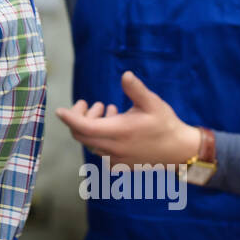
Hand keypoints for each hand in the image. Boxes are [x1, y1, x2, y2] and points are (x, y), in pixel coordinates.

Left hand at [54, 71, 201, 166]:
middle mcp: (113, 148)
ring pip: (90, 142)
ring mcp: (115, 159)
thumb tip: (125, 75)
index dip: (69, 118)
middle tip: (93, 104)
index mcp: (119, 132)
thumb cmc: (166, 124)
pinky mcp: (119, 165)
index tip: (59, 110)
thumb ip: (136, 90)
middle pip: (81, 135)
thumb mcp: (152, 103)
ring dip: (93, 125)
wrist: (180, 152)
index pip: (83, 127)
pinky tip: (114, 124)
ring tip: (109, 109)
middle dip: (80, 118)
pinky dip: (100, 137)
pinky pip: (100, 151)